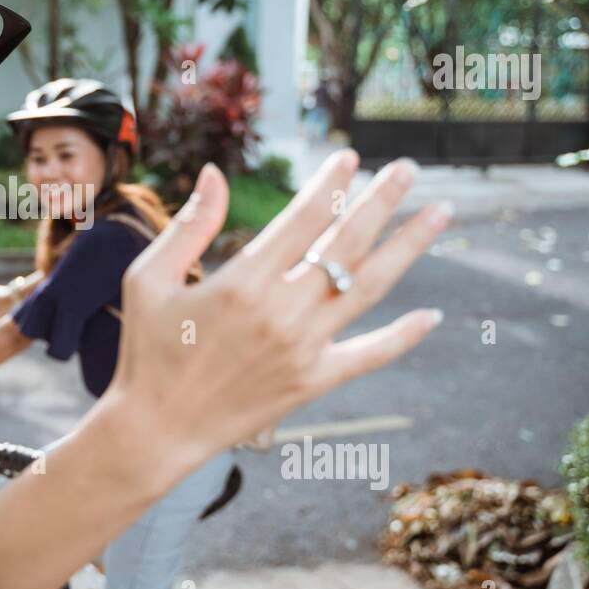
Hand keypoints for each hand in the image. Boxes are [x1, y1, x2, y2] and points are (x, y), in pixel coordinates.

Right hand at [102, 150, 448, 475]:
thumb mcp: (150, 279)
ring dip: (409, 247)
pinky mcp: (313, 382)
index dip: (331, 183)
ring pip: (368, 287)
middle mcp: (281, 311)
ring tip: (440, 214)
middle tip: (410, 168)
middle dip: (382, 199)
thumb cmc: (148, 348)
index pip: (303, 218)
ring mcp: (303, 348)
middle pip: (346, 242)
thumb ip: (189, 225)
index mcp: (241, 281)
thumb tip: (216, 172)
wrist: (156, 430)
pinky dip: (403, 337)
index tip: (350, 158)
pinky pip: (368, 355)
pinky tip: (432, 317)